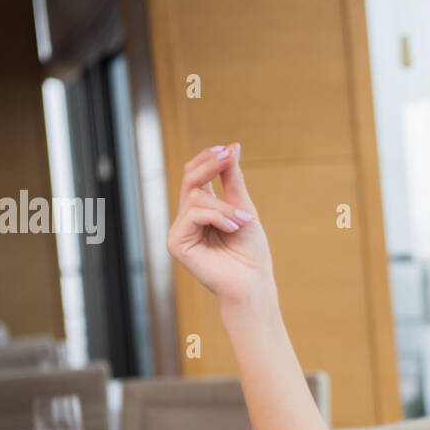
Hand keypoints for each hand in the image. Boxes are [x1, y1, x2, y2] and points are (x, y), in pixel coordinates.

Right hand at [167, 142, 274, 306]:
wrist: (252, 283)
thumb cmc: (251, 252)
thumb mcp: (244, 209)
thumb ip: (233, 180)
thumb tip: (231, 146)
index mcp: (202, 210)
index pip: (196, 175)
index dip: (208, 159)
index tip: (228, 149)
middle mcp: (188, 218)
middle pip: (189, 179)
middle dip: (210, 165)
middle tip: (228, 156)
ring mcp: (180, 230)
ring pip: (196, 198)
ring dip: (225, 207)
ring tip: (245, 221)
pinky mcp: (176, 243)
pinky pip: (193, 215)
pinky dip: (217, 217)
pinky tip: (234, 228)